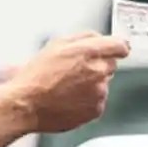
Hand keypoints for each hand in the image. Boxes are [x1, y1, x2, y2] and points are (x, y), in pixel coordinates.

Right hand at [8, 31, 130, 132]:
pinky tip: (69, 99)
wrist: (27, 104)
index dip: (118, 47)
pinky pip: (97, 101)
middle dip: (98, 66)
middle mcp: (98, 72)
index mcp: (89, 52)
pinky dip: (87, 100)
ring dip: (91, 84)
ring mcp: (98, 92)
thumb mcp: (56, 44)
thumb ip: (83, 37)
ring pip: (103, 84)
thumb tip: (99, 37)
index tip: (119, 49)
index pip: (119, 46)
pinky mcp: (95, 110)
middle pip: (111, 65)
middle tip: (75, 71)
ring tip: (67, 87)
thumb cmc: (36, 76)